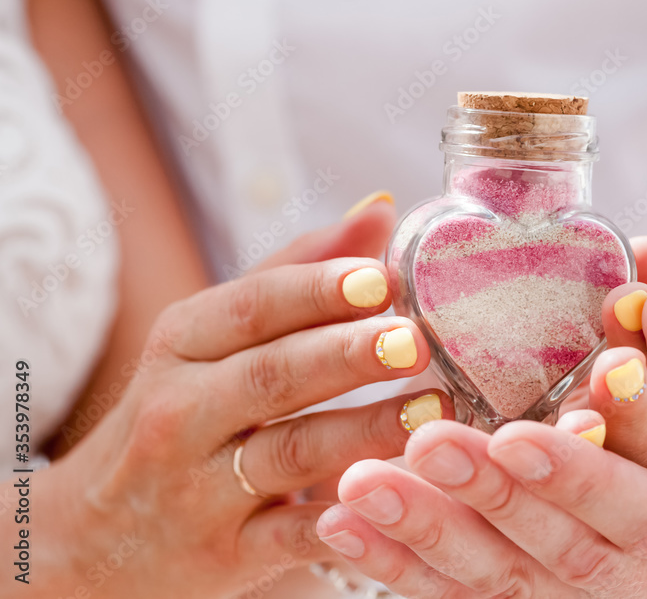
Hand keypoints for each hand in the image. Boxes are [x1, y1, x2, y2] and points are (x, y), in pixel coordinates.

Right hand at [23, 196, 454, 597]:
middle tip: (415, 341)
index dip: (319, 290)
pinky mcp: (226, 553)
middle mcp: (182, 410)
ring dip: (366, 430)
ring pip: (292, 452)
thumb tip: (381, 210)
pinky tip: (394, 497)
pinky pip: (291, 536)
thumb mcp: (214, 338)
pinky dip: (341, 521)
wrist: (96, 537)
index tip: (381, 278)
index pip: (254, 305)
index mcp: (185, 342)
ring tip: (433, 410)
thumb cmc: (179, 413)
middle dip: (347, 355)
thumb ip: (298, 273)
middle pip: (273, 375)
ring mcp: (200, 487)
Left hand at [319, 293, 646, 597]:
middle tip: (417, 449)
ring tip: (355, 492)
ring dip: (429, 541)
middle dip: (490, 505)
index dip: (582, 478)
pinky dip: (411, 561)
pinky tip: (346, 530)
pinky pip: (481, 588)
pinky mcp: (558, 583)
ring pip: (511, 588)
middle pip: (569, 563)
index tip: (514, 432)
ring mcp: (612, 594)